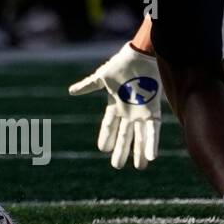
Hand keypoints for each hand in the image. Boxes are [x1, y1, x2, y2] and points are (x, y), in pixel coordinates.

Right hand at [68, 42, 161, 169]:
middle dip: (121, 150)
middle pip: (124, 135)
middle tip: (116, 166)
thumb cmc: (121, 65)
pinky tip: (151, 157)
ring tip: (139, 167)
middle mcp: (129, 111)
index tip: (102, 149)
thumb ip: (88, 86)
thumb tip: (71, 92)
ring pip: (139, 136)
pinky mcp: (153, 110)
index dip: (105, 137)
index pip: (109, 125)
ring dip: (138, 152)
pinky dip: (151, 143)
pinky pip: (153, 131)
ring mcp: (141, 112)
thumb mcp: (101, 77)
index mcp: (116, 104)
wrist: (140, 57)